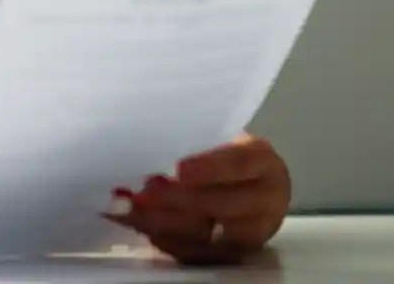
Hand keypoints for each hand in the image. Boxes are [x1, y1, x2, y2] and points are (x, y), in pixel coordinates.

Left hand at [104, 133, 290, 264]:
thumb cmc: (223, 154)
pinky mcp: (232, 256)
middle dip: (173, 200)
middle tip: (137, 194)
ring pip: (205, 234)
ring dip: (161, 223)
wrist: (251, 186)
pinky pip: (196, 254)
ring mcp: (252, 233)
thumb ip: (192, 144)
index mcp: (263, 161)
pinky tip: (139, 225)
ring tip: (127, 210)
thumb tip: (144, 148)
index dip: (208, 167)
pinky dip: (164, 240)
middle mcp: (265, 200)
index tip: (177, 168)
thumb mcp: (217, 138)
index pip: (239, 163)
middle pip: (219, 204)